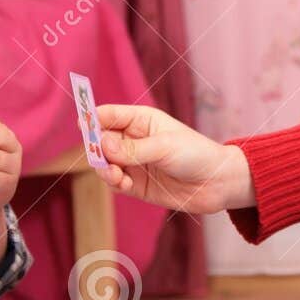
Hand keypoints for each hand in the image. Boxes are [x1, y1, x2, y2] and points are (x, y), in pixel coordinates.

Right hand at [94, 104, 253, 214]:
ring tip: (115, 174)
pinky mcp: (136, 185)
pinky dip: (114, 183)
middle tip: (103, 156)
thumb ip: (132, 148)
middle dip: (97, 148)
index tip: (82, 125)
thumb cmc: (196, 154)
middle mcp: (133, 140)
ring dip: (104, 168)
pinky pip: (115, 182)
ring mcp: (134, 162)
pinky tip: (124, 184)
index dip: (92, 118)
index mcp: (141, 120)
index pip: (108, 115)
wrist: (217, 183)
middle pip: (101, 141)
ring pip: (104, 163)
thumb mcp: (164, 147)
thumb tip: (102, 144)